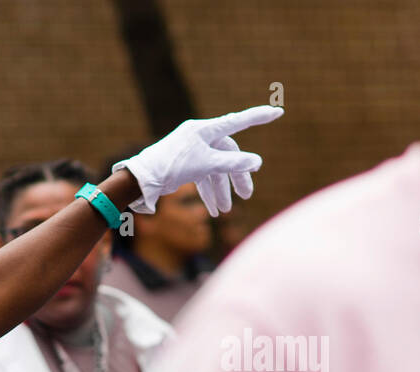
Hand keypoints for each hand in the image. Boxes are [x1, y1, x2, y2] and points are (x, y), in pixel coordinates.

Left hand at [113, 105, 283, 215]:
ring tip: (224, 211)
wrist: (142, 179)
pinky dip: (208, 193)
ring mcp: (192, 152)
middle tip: (247, 195)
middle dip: (236, 177)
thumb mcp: (206, 164)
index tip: (277, 112)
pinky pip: (202, 178)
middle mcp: (199, 138)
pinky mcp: (184, 165)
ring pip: (214, 170)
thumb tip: (257, 163)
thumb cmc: (172, 166)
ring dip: (220, 191)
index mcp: (205, 130)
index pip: (238, 121)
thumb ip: (232, 163)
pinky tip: (213, 209)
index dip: (258, 117)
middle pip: (228, 155)